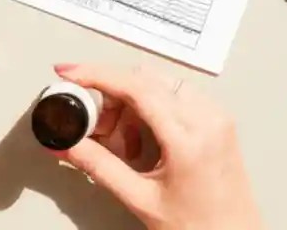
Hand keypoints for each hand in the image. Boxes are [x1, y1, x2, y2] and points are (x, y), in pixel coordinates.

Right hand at [52, 64, 261, 229]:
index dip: (97, 75)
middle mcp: (207, 118)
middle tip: (93, 126)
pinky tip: (144, 139)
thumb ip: (99, 166)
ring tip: (123, 144)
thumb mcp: (141, 198)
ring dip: (131, 104)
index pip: (136, 87)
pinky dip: (151, 108)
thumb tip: (68, 145)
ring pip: (159, 85)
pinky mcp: (218, 120)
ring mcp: (216, 116)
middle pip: (145, 79)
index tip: (70, 73)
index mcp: (189, 137)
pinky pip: (175, 96)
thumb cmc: (200, 227)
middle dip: (111, 95)